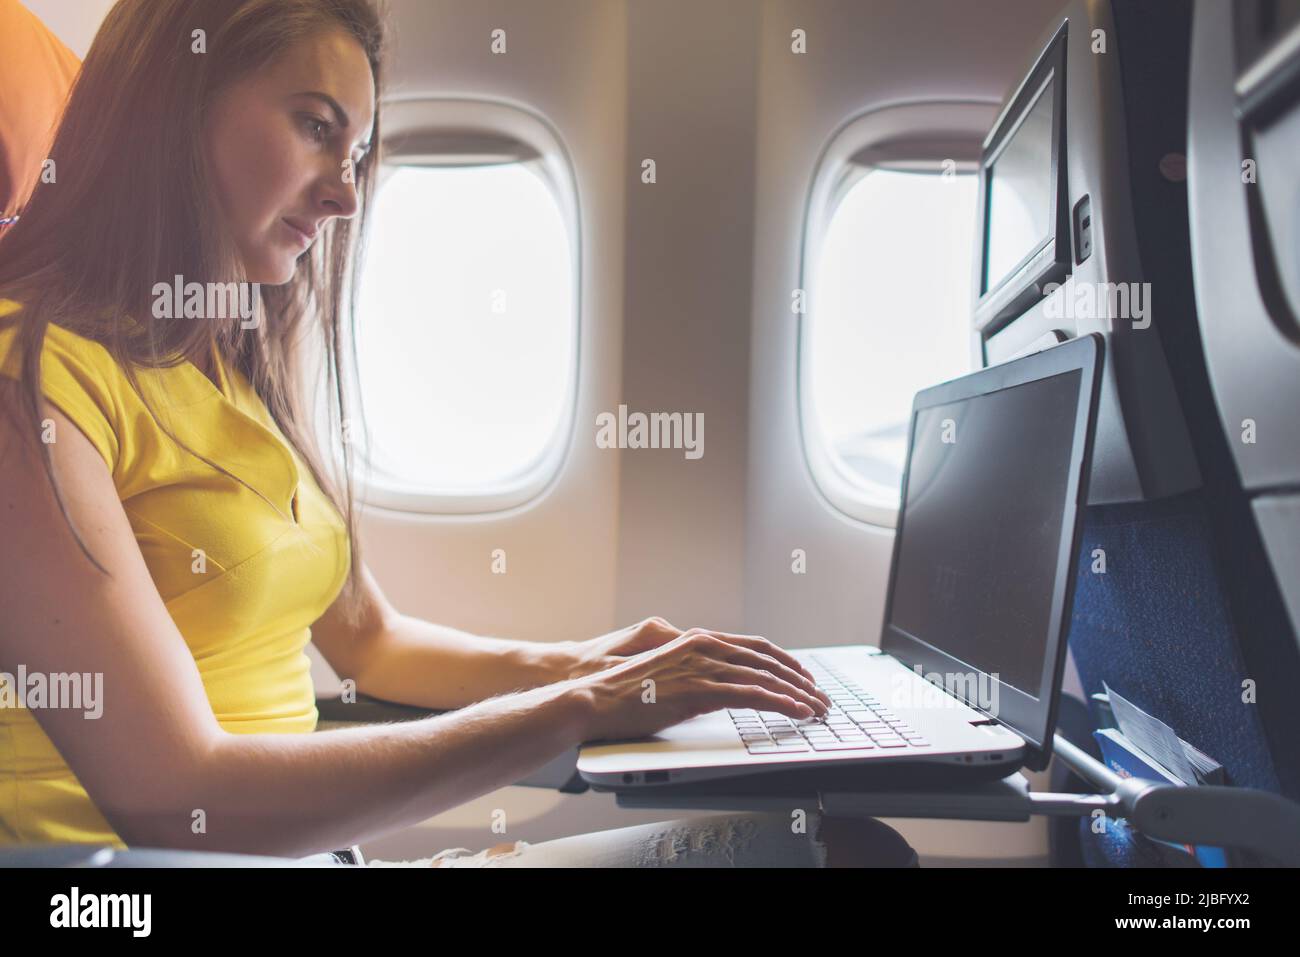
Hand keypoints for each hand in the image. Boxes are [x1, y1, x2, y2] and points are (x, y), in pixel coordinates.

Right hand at [572, 626, 832, 740]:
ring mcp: (703, 666)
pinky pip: (752, 694)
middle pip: (768, 659)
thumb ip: (696, 673)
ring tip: (818, 709)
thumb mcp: (668, 673)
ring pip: (766, 676)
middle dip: (800, 679)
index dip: (786, 662)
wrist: (596, 697)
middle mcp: (704, 646)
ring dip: (798, 694)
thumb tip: (719, 688)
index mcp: (698, 640)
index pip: (755, 646)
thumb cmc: (625, 691)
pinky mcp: (700, 689)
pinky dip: (781, 703)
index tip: (805, 678)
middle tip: (821, 697)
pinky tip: (798, 712)